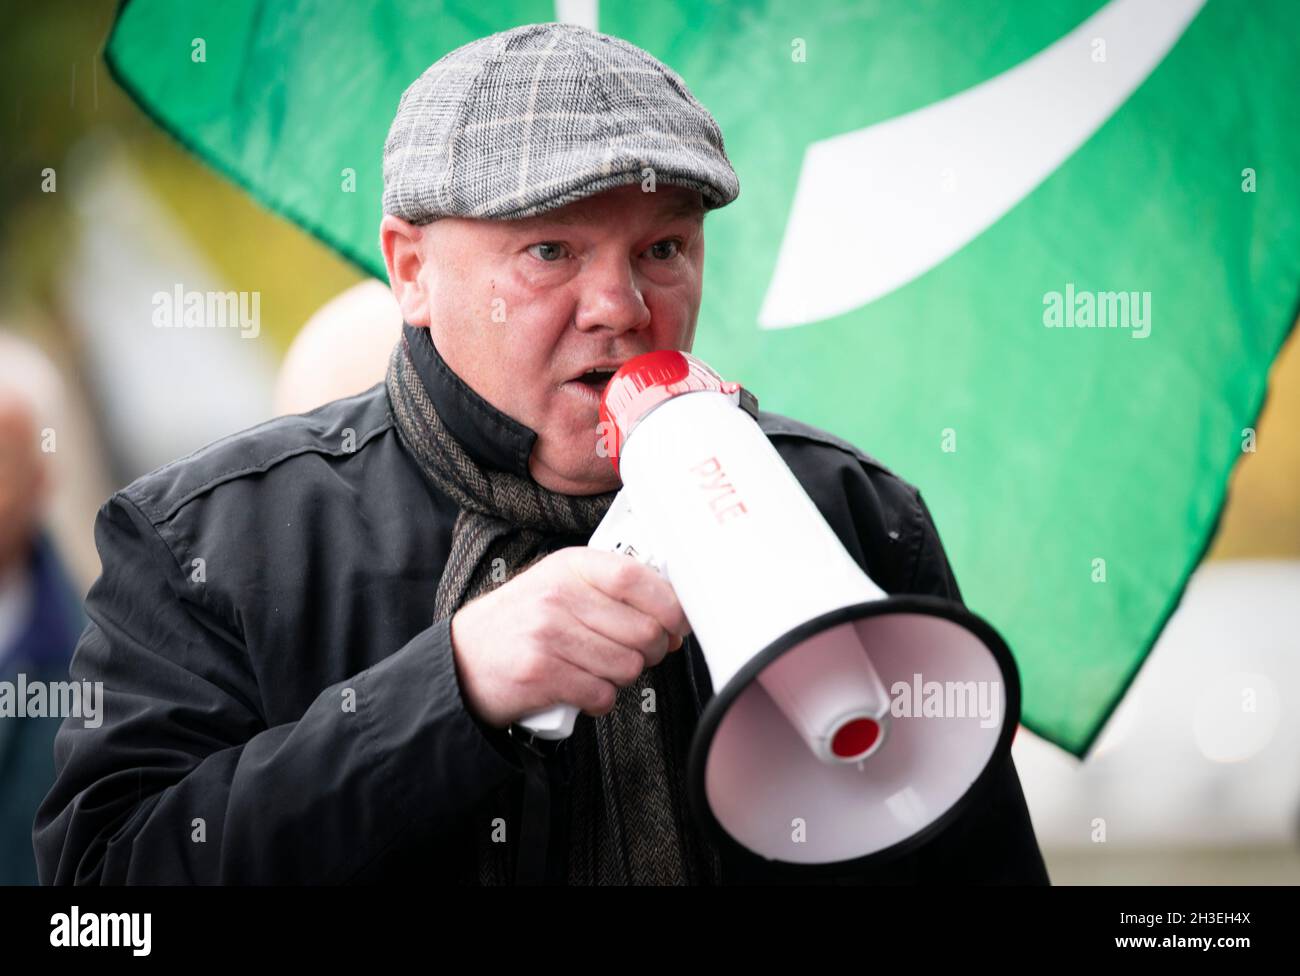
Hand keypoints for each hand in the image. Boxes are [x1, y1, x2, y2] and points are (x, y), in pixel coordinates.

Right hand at [449, 547, 689, 729]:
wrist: (461, 661)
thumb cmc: (518, 625)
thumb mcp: (558, 587)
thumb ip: (609, 592)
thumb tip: (672, 617)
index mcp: (570, 567)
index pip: (636, 578)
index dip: (669, 605)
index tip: (677, 622)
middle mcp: (559, 596)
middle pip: (644, 630)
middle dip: (651, 652)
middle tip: (632, 654)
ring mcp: (548, 635)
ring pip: (629, 666)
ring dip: (622, 678)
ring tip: (597, 670)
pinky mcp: (542, 674)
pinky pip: (602, 694)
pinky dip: (599, 700)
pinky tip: (581, 689)